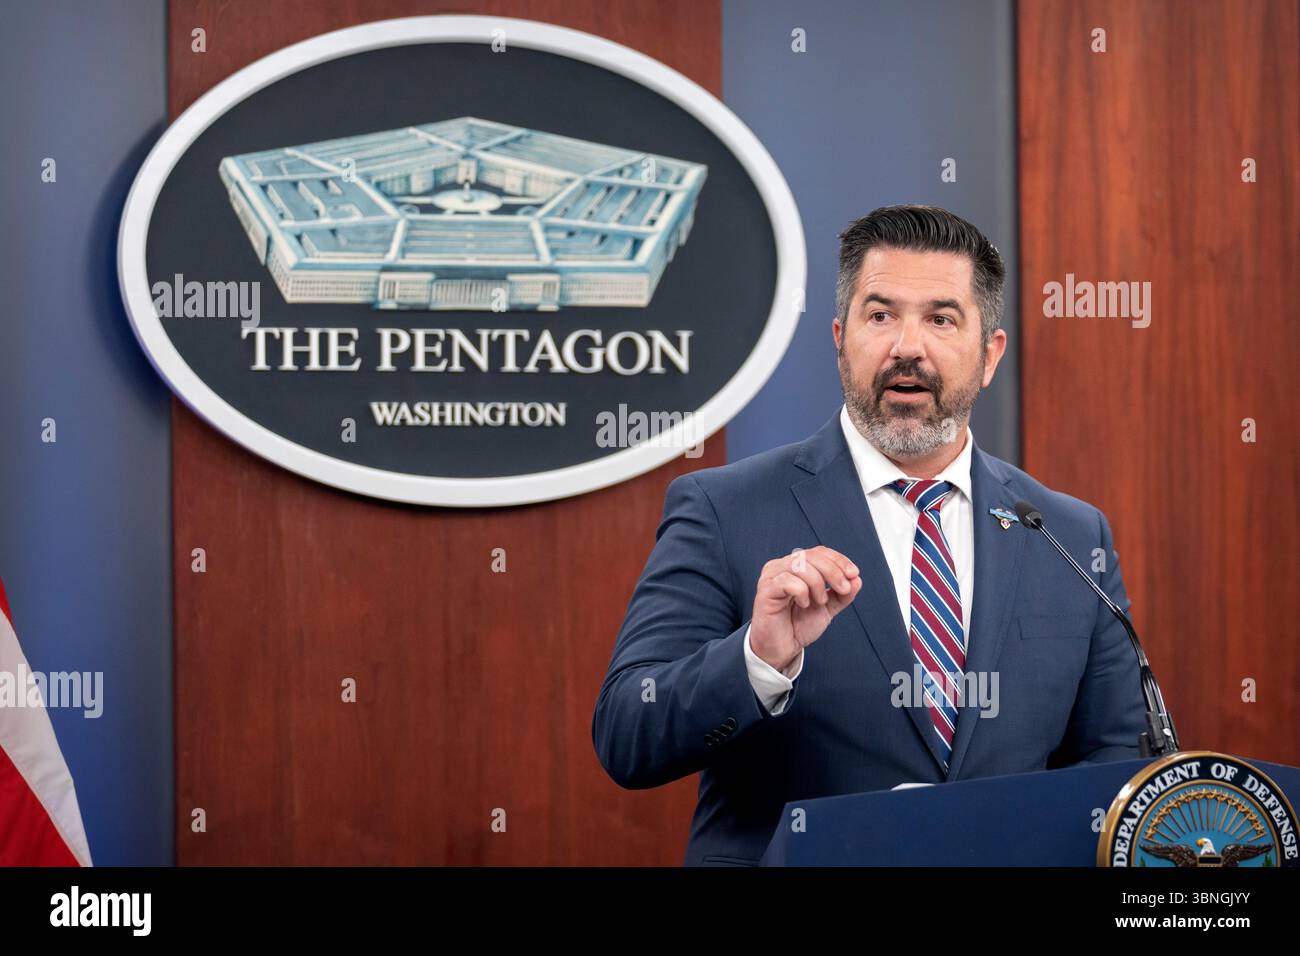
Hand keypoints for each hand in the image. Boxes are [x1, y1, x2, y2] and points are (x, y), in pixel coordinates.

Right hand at [750, 546, 861, 672]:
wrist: (782, 649)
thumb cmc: (798, 625)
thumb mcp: (828, 608)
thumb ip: (842, 595)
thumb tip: (857, 579)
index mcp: (796, 567)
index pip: (819, 552)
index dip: (839, 560)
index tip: (854, 574)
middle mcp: (781, 566)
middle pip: (811, 556)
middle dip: (833, 572)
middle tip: (843, 590)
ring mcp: (771, 577)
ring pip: (800, 565)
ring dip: (817, 584)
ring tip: (820, 602)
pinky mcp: (765, 590)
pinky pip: (787, 581)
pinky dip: (802, 592)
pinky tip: (803, 604)